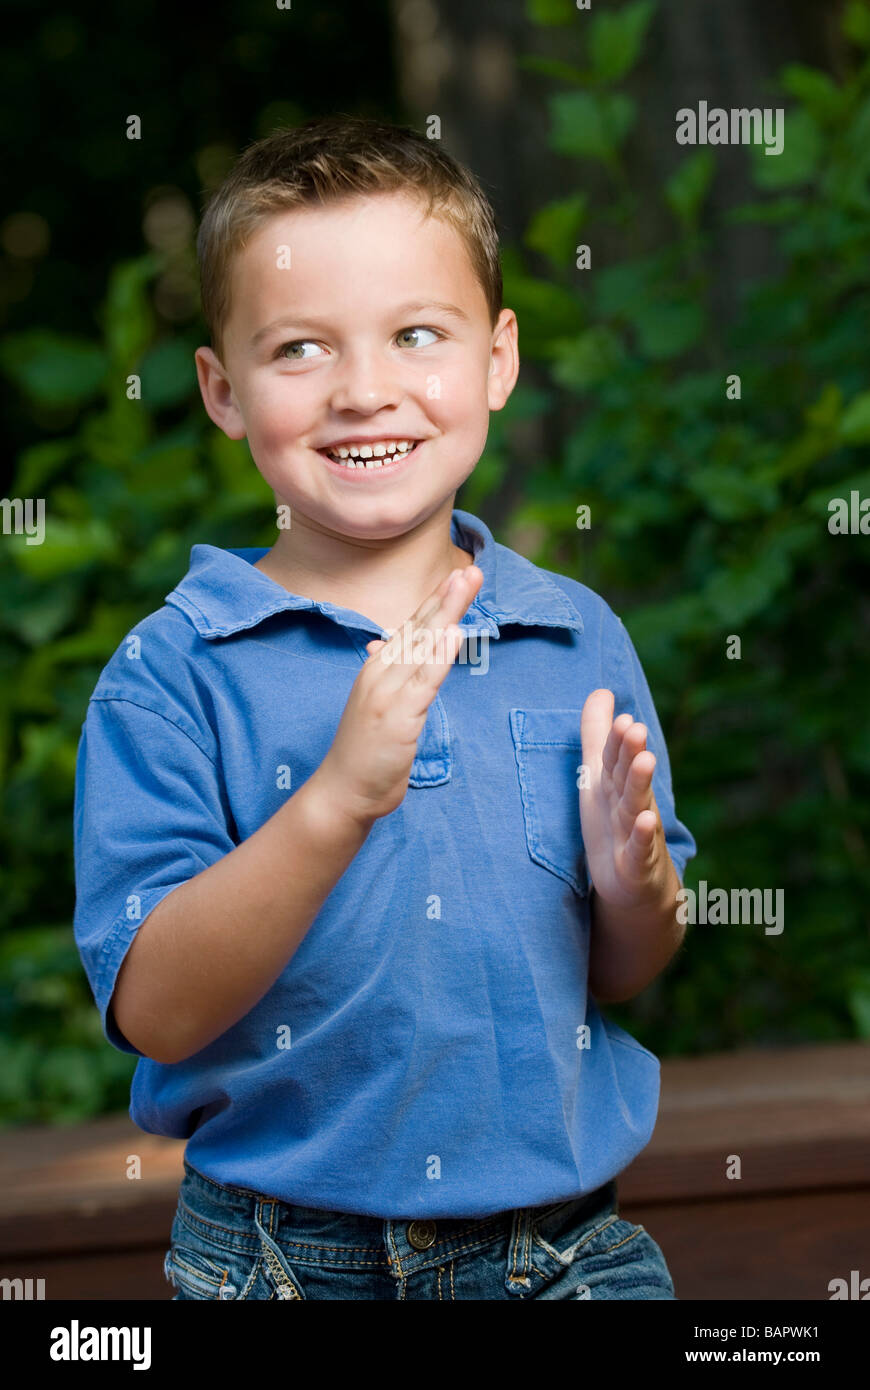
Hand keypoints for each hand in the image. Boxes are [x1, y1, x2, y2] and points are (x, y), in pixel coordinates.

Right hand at [315, 564, 482, 828]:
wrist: (343, 790)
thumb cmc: (363, 751)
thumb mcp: (377, 704)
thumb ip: (388, 674)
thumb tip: (385, 645)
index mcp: (377, 669)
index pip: (411, 628)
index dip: (436, 602)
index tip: (458, 577)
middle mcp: (380, 673)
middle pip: (418, 628)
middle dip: (446, 597)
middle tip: (471, 569)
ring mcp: (387, 692)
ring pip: (422, 645)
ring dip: (446, 612)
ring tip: (466, 584)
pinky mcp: (398, 715)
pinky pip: (424, 679)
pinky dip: (440, 655)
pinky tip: (454, 633)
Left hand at [579, 688, 673, 910]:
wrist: (635, 882)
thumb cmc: (615, 822)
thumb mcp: (599, 777)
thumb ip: (598, 735)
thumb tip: (601, 691)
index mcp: (616, 783)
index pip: (614, 757)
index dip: (616, 739)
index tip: (622, 718)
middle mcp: (629, 803)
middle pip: (628, 775)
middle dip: (630, 752)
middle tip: (634, 727)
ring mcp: (635, 834)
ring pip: (636, 805)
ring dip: (640, 784)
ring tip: (645, 760)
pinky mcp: (636, 864)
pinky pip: (639, 849)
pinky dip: (642, 836)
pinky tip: (645, 821)